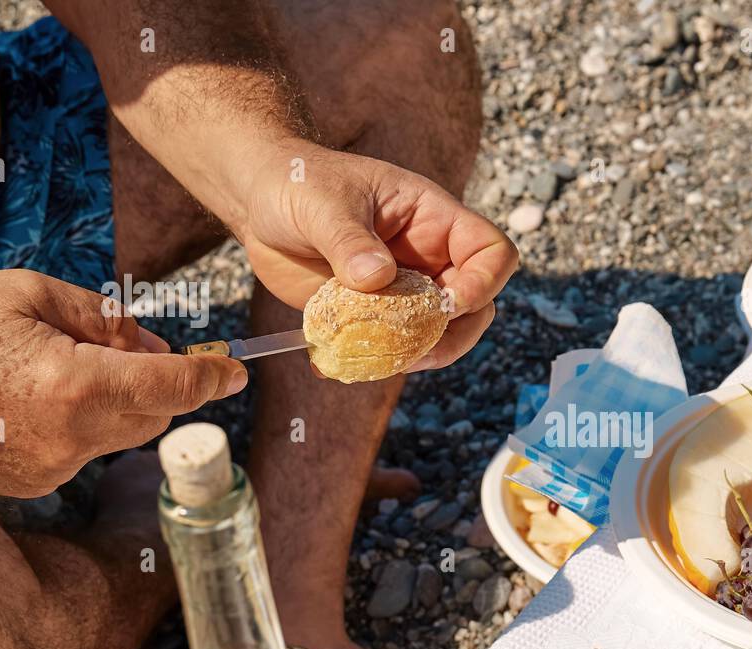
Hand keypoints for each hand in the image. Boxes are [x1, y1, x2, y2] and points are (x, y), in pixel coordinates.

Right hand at [0, 270, 246, 497]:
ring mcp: (54, 466)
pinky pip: (85, 449)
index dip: (212, 376)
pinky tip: (40, 395)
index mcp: (77, 385)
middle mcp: (74, 436)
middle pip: (156, 412)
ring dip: (122, 401)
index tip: (236, 370)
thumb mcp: (24, 294)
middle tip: (128, 347)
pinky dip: (85, 421)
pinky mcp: (35, 482)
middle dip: (159, 382)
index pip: (173, 385)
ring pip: (123, 433)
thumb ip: (101, 318)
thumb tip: (148, 345)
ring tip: (69, 365)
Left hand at [238, 144, 517, 371]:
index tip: (448, 303)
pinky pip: (393, 347)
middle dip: (455, 335)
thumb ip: (350, 240)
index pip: (491, 251)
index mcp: (433, 219)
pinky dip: (373, 363)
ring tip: (376, 362)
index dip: (484, 282)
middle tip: (417, 351)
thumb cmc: (299, 183)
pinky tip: (334, 363)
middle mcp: (429, 258)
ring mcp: (406, 290)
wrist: (260, 202)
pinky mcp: (375, 315)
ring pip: (440, 335)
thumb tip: (378, 278)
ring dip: (417, 356)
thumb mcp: (321, 203)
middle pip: (478, 306)